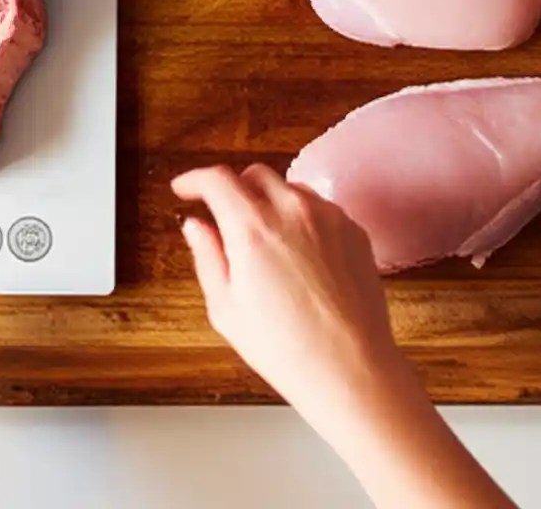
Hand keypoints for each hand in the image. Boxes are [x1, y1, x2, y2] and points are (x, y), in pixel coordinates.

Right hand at [173, 164, 514, 508]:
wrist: (349, 367)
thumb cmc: (285, 347)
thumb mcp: (226, 308)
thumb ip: (208, 256)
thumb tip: (196, 226)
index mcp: (252, 228)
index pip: (216, 179)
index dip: (194, 179)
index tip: (186, 189)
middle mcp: (292, 212)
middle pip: (254, 174)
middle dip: (234, 189)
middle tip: (225, 217)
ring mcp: (329, 217)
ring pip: (290, 188)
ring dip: (270, 201)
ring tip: (266, 241)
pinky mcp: (354, 230)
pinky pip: (321, 208)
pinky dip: (303, 218)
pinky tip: (300, 254)